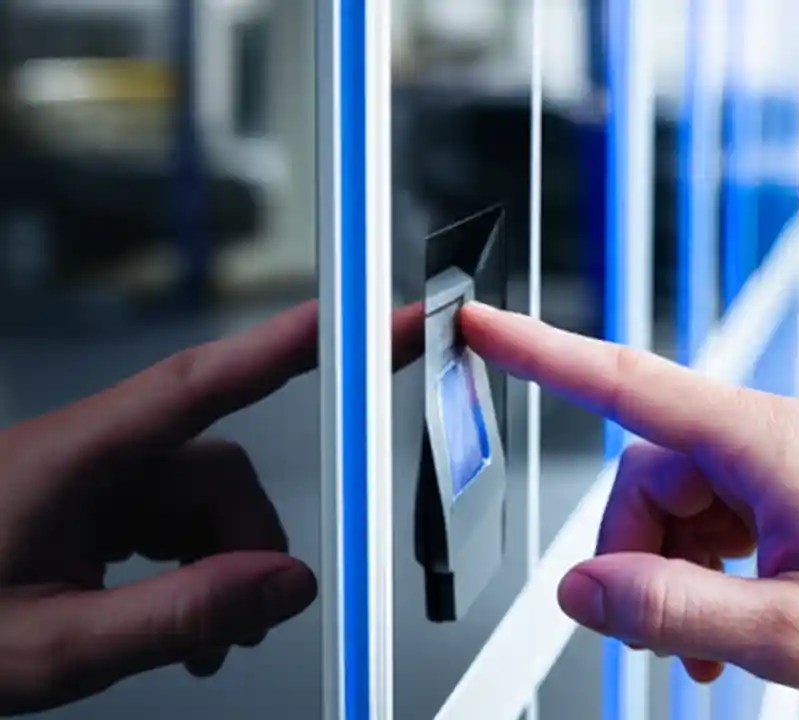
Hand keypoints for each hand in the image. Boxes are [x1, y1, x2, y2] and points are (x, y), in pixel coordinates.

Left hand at [0, 301, 423, 713]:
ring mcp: (88, 480)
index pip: (208, 383)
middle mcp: (90, 454)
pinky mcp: (87, 508)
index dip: (297, 344)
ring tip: (204, 644)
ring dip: (222, 569)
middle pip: (219, 471)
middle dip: (247, 545)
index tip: (371, 319)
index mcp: (75, 457)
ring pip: (202, 502)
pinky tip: (180, 629)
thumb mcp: (56, 645)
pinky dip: (194, 572)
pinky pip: (172, 524)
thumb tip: (287, 586)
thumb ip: (180, 613)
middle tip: (244, 625)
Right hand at [461, 303, 798, 717]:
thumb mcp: (790, 631)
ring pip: (683, 504)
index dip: (540, 351)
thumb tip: (582, 589)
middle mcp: (771, 436)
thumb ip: (673, 609)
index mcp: (762, 442)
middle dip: (638, 558)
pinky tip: (737, 629)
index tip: (481, 322)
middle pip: (647, 476)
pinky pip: (723, 520)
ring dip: (678, 576)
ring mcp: (789, 462)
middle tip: (669, 637)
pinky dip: (711, 572)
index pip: (624, 381)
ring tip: (719, 648)